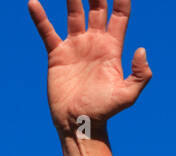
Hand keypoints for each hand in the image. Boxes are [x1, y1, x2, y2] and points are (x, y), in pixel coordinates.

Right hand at [28, 0, 151, 133]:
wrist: (79, 123)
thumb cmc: (104, 111)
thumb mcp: (127, 95)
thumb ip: (138, 74)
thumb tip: (141, 50)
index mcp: (112, 48)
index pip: (119, 16)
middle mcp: (94, 42)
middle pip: (96, 7)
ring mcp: (75, 46)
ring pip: (73, 12)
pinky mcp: (57, 53)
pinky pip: (47, 31)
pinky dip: (40, 17)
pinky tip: (33, 2)